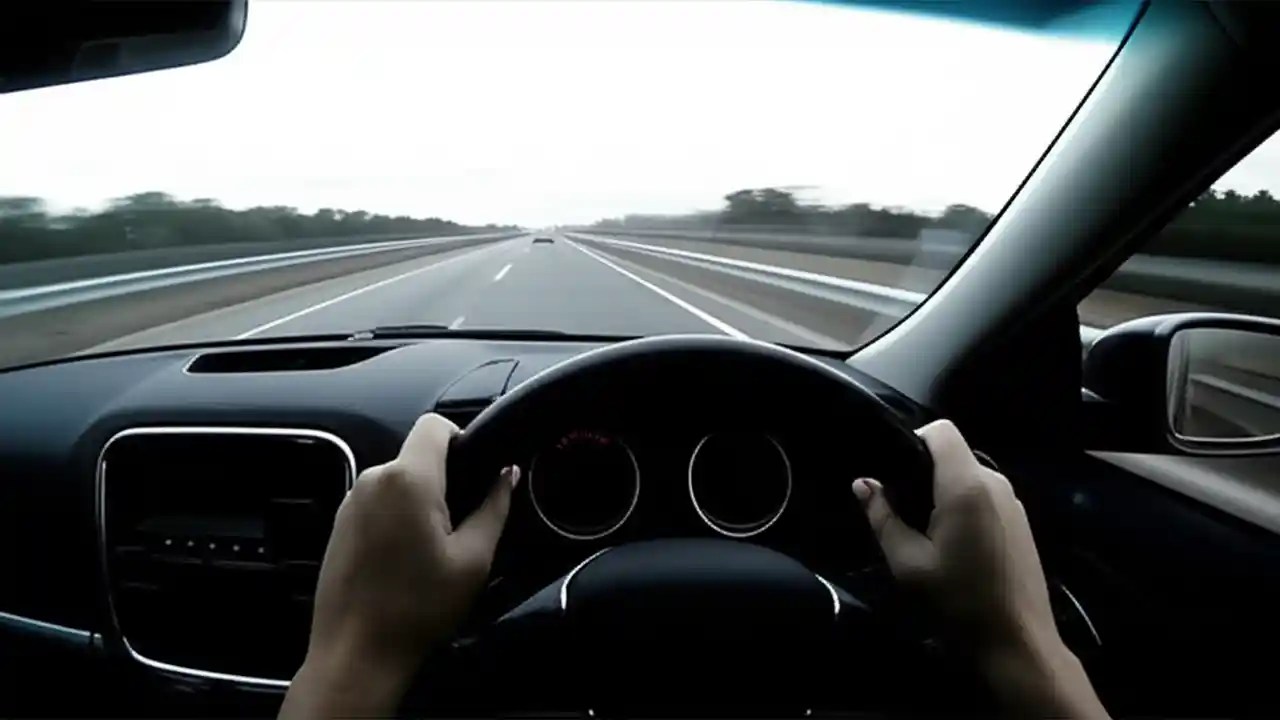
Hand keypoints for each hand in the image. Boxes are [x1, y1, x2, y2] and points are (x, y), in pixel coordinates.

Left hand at [280, 413, 517, 718]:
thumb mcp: (473, 560)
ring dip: (419, 500)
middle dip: (443, 478)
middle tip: (461, 524)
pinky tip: (405, 559)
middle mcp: (373, 480)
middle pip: (416, 455)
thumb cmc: (418, 608)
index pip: (435, 425)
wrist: (356, 653)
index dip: (461, 438)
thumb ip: (494, 508)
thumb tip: (507, 474)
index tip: (475, 473)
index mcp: (408, 480)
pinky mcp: (338, 525)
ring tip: (432, 549)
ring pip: (397, 480)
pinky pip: (377, 502)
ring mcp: (350, 502)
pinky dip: (396, 517)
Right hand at [852, 419, 1107, 719]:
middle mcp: (995, 483)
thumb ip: (882, 517)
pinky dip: (964, 508)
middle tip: (901, 511)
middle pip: (953, 454)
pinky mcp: (1021, 522)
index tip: (893, 474)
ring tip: (925, 533)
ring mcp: (1013, 502)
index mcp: (966, 485)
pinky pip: (985, 497)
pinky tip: (954, 547)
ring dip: (944, 493)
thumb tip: (862, 484)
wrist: (1017, 643)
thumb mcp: (908, 563)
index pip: (941, 430)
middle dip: (924, 474)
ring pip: (969, 477)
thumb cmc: (958, 602)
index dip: (913, 441)